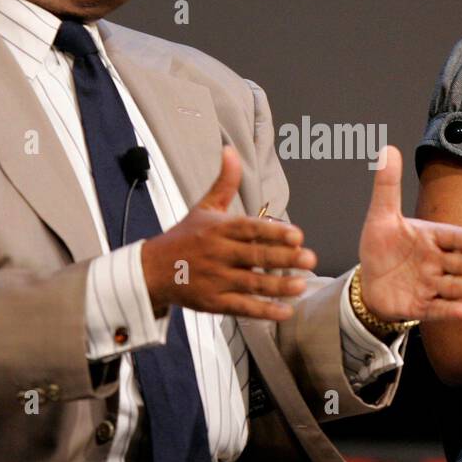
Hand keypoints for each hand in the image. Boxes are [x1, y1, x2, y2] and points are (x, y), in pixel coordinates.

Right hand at [142, 146, 316, 321]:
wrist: (151, 271)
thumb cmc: (183, 237)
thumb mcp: (203, 208)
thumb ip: (224, 182)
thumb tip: (230, 151)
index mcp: (217, 229)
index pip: (249, 229)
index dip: (273, 232)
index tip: (297, 234)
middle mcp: (217, 254)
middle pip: (254, 257)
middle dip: (284, 259)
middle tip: (310, 258)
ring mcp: (215, 280)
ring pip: (251, 284)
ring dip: (278, 286)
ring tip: (301, 284)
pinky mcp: (213, 303)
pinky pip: (242, 308)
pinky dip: (264, 310)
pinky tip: (285, 310)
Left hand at [356, 145, 461, 321]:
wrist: (369, 281)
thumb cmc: (381, 246)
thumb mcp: (381, 215)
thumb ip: (388, 186)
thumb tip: (388, 149)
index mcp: (429, 238)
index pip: (453, 238)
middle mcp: (434, 262)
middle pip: (461, 265)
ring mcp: (428, 285)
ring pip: (454, 288)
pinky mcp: (419, 306)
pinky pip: (435, 309)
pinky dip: (449, 311)